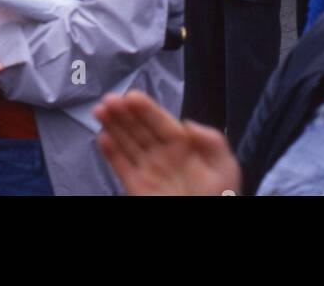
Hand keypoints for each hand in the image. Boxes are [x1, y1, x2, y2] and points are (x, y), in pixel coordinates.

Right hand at [95, 91, 241, 195]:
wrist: (202, 226)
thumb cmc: (218, 197)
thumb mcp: (224, 166)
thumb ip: (211, 140)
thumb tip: (186, 123)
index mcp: (183, 146)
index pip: (160, 122)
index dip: (146, 109)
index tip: (130, 96)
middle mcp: (162, 154)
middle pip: (139, 129)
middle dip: (123, 113)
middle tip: (109, 99)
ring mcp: (147, 170)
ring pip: (127, 143)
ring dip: (112, 126)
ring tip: (99, 111)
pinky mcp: (136, 187)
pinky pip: (121, 167)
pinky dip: (110, 153)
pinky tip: (102, 138)